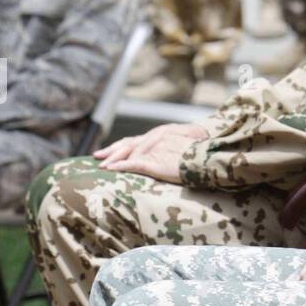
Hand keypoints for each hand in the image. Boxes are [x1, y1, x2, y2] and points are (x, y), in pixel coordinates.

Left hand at [94, 122, 209, 181]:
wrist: (208, 158)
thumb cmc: (200, 155)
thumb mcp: (184, 149)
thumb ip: (172, 151)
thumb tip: (170, 159)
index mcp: (160, 136)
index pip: (135, 140)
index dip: (120, 146)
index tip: (108, 151)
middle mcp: (154, 139)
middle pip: (127, 144)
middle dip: (111, 151)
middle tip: (97, 156)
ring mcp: (153, 150)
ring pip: (127, 153)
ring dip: (112, 160)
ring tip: (101, 167)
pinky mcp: (154, 162)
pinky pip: (133, 164)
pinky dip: (120, 166)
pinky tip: (110, 170)